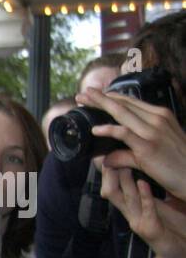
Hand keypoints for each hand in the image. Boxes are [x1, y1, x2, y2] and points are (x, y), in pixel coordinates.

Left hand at [83, 86, 185, 200]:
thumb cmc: (176, 165)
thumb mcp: (153, 152)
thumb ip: (128, 153)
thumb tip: (106, 158)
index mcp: (160, 116)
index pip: (131, 102)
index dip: (112, 98)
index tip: (95, 94)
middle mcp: (157, 119)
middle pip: (123, 104)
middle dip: (101, 97)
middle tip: (83, 92)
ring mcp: (153, 132)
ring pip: (122, 113)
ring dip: (100, 105)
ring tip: (83, 101)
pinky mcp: (148, 147)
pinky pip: (124, 134)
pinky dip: (109, 129)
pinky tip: (95, 129)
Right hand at [101, 165, 185, 257]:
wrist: (177, 253)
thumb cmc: (171, 228)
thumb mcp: (157, 206)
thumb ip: (146, 192)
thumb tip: (140, 174)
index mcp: (132, 208)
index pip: (113, 187)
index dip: (106, 173)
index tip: (103, 155)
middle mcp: (131, 214)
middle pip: (112, 192)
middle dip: (108, 175)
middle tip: (107, 156)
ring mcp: (139, 222)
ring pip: (126, 199)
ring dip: (123, 181)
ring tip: (122, 164)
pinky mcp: (151, 229)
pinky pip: (147, 210)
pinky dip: (144, 196)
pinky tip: (143, 183)